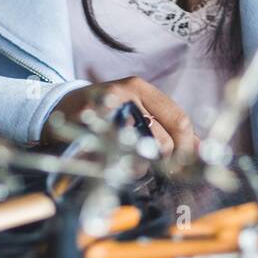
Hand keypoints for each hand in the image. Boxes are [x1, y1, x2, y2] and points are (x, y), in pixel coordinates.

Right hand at [39, 76, 197, 157]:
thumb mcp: (134, 106)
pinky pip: (116, 162)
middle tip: (163, 171)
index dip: (188, 146)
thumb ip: (167, 123)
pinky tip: (115, 164)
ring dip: (143, 168)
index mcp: (137, 87)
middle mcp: (122, 96)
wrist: (56, 110)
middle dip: (168, 162)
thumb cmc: (102, 111)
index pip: (178, 119)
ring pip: (142, 154)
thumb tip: (202, 148)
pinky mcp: (87, 135)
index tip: (188, 163)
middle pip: (164, 140)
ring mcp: (103, 115)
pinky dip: (121, 170)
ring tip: (132, 162)